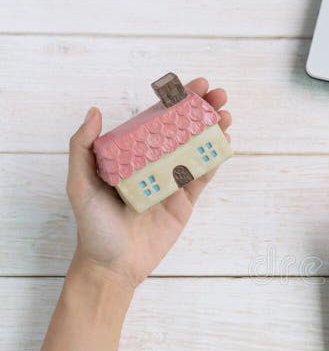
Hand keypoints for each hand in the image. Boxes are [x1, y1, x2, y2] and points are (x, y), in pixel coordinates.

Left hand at [66, 77, 232, 290]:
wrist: (112, 265)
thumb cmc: (92, 227)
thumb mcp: (79, 185)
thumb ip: (82, 149)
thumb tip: (95, 112)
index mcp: (131, 155)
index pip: (156, 120)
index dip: (175, 100)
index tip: (192, 85)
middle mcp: (153, 164)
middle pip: (182, 130)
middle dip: (202, 110)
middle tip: (219, 95)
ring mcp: (171, 182)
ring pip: (197, 149)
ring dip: (213, 130)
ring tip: (226, 115)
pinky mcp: (185, 202)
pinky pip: (202, 177)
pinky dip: (215, 159)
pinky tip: (224, 143)